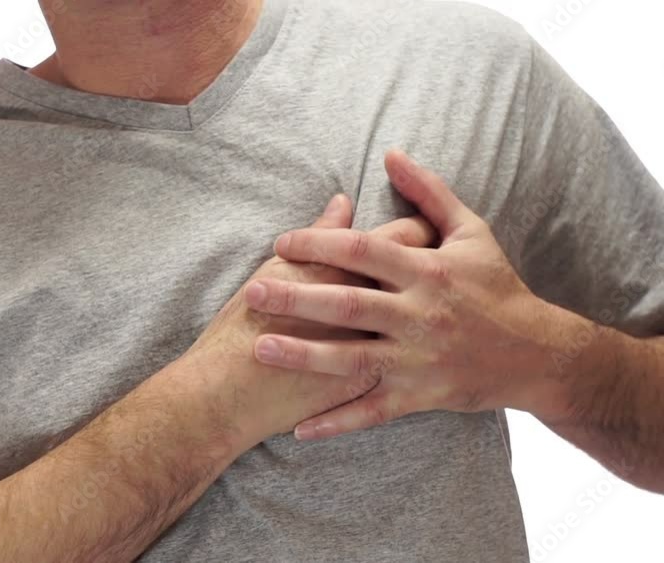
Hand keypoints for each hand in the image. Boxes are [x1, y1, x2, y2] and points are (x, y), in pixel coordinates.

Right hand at [179, 191, 435, 447]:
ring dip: (428, 313)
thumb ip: (321, 235)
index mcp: (353, 274)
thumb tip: (342, 205)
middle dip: (436, 266)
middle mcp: (379, 312)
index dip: (418, 228)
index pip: (404, 238)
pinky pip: (409, 370)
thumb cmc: (246, 324)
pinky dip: (415, 357)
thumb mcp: (280, 270)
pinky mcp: (378, 390)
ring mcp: (384, 352)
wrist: (232, 392)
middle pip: (426, 279)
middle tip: (437, 256)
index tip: (422, 226)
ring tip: (429, 302)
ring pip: (424, 327)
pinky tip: (416, 345)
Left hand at [245, 150, 566, 439]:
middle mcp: (421, 315)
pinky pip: (372, 411)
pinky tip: (299, 428)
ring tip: (258, 348)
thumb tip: (391, 153)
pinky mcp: (420, 396)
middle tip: (252, 293)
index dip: (320, 244)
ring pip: (352, 359)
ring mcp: (419, 359)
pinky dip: (337, 421)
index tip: (281, 242)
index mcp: (429, 271)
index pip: (364, 252)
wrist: (538, 354)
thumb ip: (428, 193)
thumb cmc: (497, 286)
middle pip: (348, 305)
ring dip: (303, 356)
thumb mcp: (471, 231)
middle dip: (297, 298)